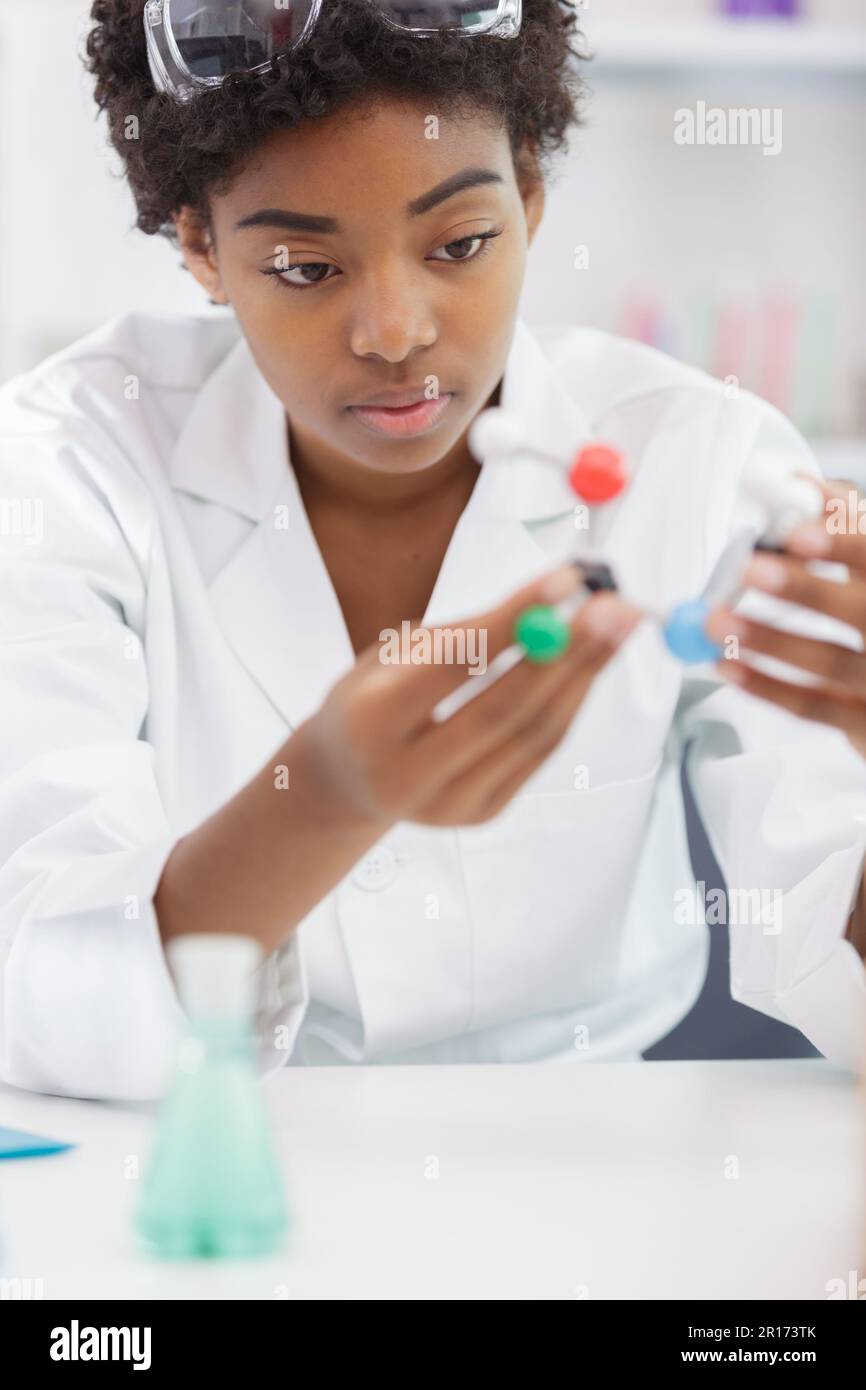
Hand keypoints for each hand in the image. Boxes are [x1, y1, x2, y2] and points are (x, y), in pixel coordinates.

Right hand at [306, 566, 641, 827]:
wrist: (345, 783)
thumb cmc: (369, 701)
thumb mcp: (389, 657)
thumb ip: (462, 636)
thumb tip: (548, 601)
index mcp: (369, 722)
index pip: (455, 666)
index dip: (515, 620)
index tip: (566, 579)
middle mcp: (406, 774)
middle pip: (505, 708)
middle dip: (568, 652)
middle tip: (614, 606)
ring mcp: (448, 804)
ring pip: (533, 735)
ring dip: (583, 675)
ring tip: (618, 625)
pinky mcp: (481, 814)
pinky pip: (538, 754)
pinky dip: (569, 704)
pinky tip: (589, 666)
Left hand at [705, 479, 865, 759]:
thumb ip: (847, 525)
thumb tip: (796, 481)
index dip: (843, 541)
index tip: (797, 532)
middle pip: (861, 612)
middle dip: (805, 589)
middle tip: (750, 569)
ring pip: (832, 663)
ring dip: (771, 639)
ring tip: (717, 618)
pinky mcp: (865, 724)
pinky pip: (813, 707)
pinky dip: (767, 686)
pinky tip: (726, 664)